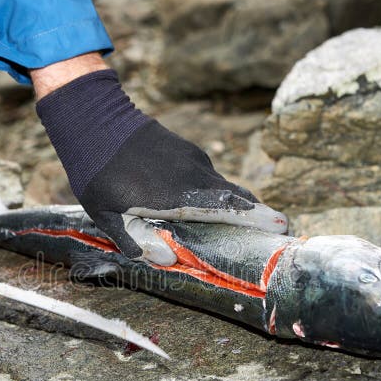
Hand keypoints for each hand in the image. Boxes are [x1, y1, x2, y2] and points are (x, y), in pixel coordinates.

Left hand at [34, 62, 287, 264]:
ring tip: (240, 223)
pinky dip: (214, 191)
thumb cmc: (98, 173)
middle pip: (238, 198)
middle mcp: (196, 177)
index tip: (284, 226)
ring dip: (233, 204)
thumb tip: (162, 259)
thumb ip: (134, 238)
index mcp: (181, 196)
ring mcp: (194, 160)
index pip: (230, 210)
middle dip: (257, 214)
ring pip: (223, 187)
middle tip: (275, 230)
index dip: (258, 220)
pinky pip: (209, 175)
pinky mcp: (188, 150)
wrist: (95, 120)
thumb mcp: (106, 214)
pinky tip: (204, 202)